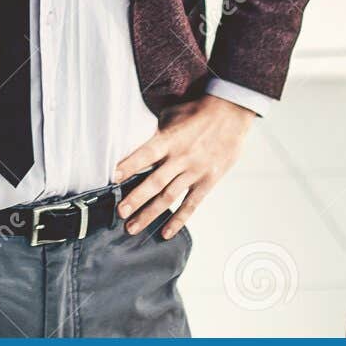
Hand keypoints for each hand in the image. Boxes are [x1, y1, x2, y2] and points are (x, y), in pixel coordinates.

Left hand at [113, 94, 254, 238]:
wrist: (231, 113)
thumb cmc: (197, 112)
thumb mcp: (172, 115)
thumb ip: (155, 132)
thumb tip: (134, 144)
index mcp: (170, 139)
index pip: (146, 154)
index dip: (129, 166)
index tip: (114, 178)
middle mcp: (181, 157)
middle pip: (155, 182)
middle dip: (136, 199)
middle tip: (121, 213)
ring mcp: (195, 171)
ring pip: (169, 197)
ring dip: (150, 214)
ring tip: (133, 227)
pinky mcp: (208, 181)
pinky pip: (191, 204)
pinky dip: (178, 220)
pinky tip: (166, 233)